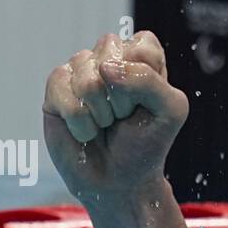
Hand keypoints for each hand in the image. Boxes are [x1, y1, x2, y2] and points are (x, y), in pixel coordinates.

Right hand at [41, 31, 189, 207]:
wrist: (118, 181)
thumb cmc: (146, 144)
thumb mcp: (170, 111)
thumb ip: (149, 81)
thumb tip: (104, 68)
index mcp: (142, 56)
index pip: (143, 46)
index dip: (146, 82)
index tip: (146, 104)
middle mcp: (109, 56)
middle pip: (110, 57)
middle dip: (122, 99)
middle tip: (123, 117)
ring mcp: (81, 69)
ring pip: (88, 79)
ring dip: (101, 114)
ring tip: (105, 124)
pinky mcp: (57, 86)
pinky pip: (63, 92)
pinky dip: (79, 122)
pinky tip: (85, 130)